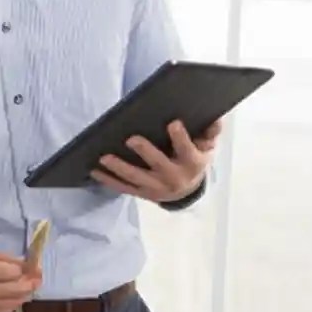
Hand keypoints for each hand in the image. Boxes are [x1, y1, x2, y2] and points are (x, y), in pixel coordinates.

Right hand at [0, 248, 41, 311]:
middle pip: (15, 289)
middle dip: (30, 282)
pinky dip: (14, 303)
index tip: (30, 265)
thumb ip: (3, 258)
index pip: (9, 272)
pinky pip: (7, 311)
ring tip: (27, 284)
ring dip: (25, 293)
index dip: (22, 268)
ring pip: (15, 302)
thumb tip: (27, 265)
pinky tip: (12, 295)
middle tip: (38, 276)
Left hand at [92, 118, 220, 203]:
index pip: (187, 150)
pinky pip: (123, 188)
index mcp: (192, 163)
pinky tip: (94, 171)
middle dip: (146, 152)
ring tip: (104, 157)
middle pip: (159, 164)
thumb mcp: (206, 147)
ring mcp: (156, 188)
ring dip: (120, 168)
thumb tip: (216, 117)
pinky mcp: (142, 193)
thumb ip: (210, 133)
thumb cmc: (194, 160)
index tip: (172, 123)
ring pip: (137, 178)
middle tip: (131, 139)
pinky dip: (108, 180)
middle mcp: (174, 177)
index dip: (181, 138)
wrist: (188, 192)